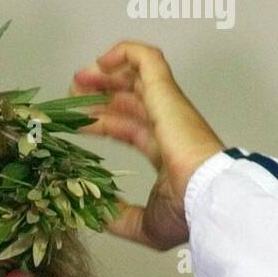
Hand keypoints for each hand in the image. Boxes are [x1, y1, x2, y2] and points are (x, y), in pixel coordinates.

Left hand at [70, 41, 224, 250]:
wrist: (206, 200)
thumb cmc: (185, 214)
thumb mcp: (143, 224)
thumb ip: (119, 218)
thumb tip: (96, 215)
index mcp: (166, 153)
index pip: (129, 128)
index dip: (102, 122)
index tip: (77, 123)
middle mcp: (169, 126)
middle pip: (130, 99)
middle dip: (100, 94)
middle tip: (71, 96)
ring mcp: (168, 108)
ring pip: (136, 76)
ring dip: (105, 73)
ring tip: (79, 79)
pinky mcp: (166, 94)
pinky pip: (147, 59)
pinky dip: (125, 52)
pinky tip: (100, 62)